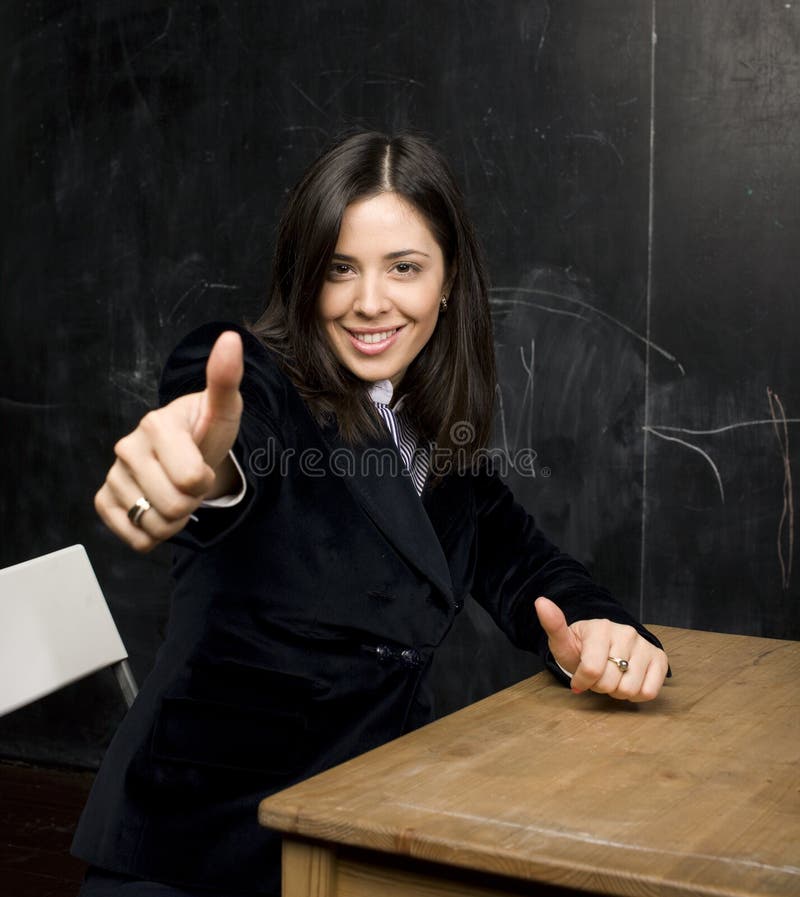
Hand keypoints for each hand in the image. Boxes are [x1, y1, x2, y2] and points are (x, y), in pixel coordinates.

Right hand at [94, 331, 243, 551]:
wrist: (186, 449)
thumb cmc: (205, 431)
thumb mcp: (223, 409)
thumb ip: (226, 379)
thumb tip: (232, 340)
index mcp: (156, 424)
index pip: (191, 480)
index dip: (205, 481)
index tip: (203, 464)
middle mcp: (127, 447)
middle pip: (174, 507)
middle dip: (191, 502)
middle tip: (191, 482)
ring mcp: (114, 474)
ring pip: (155, 525)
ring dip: (174, 519)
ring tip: (176, 493)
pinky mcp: (104, 499)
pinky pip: (135, 537)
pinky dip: (153, 532)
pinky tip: (157, 506)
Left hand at [534, 596, 668, 701]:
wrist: (604, 647)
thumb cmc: (581, 649)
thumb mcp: (563, 642)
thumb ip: (553, 625)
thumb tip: (540, 601)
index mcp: (600, 627)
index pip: (591, 670)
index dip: (583, 682)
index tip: (579, 678)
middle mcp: (626, 632)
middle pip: (610, 683)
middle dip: (600, 686)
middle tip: (598, 675)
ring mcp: (644, 644)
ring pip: (630, 689)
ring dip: (618, 691)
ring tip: (613, 677)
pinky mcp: (659, 658)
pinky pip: (649, 691)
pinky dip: (637, 694)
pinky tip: (628, 680)